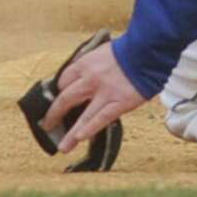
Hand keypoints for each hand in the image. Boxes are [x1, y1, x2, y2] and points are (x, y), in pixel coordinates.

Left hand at [41, 40, 145, 154]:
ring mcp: (105, 93)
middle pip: (66, 99)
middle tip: (48, 125)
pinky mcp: (120, 102)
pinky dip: (90, 129)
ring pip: (83, 116)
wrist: (148, 50)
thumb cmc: (127, 50)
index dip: (57, 92)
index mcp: (86, 64)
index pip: (63, 81)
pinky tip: (81, 138)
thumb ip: (89, 65)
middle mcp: (91, 79)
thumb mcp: (101, 52)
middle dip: (55, 114)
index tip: (54, 101)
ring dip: (71, 134)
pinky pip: (101, 118)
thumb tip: (78, 76)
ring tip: (63, 147)